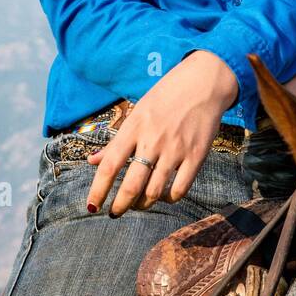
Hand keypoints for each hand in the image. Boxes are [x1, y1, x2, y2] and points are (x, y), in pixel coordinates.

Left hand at [85, 51, 238, 215]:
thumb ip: (116, 141)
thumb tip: (92, 161)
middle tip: (115, 212)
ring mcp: (176, 149)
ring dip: (143, 205)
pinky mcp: (196, 156)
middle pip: (131, 185)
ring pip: (154, 192)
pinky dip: (169, 199)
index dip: (98, 189)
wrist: (203, 83)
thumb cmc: (166, 97)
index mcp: (134, 127)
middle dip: (120, 206)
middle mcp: (153, 140)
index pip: (110, 164)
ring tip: (139, 204)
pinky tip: (164, 196)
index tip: (93, 205)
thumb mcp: (137, 112)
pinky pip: (180, 189)